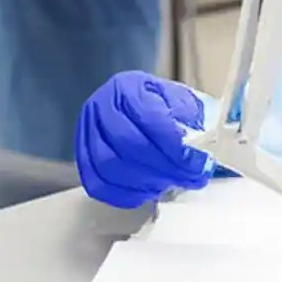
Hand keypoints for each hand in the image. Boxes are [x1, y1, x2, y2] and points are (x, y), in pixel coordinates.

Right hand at [76, 71, 212, 208]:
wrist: (129, 105)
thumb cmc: (156, 103)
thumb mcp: (177, 97)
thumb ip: (189, 115)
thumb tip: (198, 143)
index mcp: (126, 87)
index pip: (150, 118)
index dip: (175, 146)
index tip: (197, 163)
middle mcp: (99, 107)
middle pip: (129, 144)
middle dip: (164, 167)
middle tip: (190, 178)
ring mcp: (85, 133)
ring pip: (110, 166)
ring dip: (146, 182)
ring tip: (170, 183)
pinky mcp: (82, 158)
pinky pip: (97, 184)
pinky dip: (125, 194)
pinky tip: (148, 191)